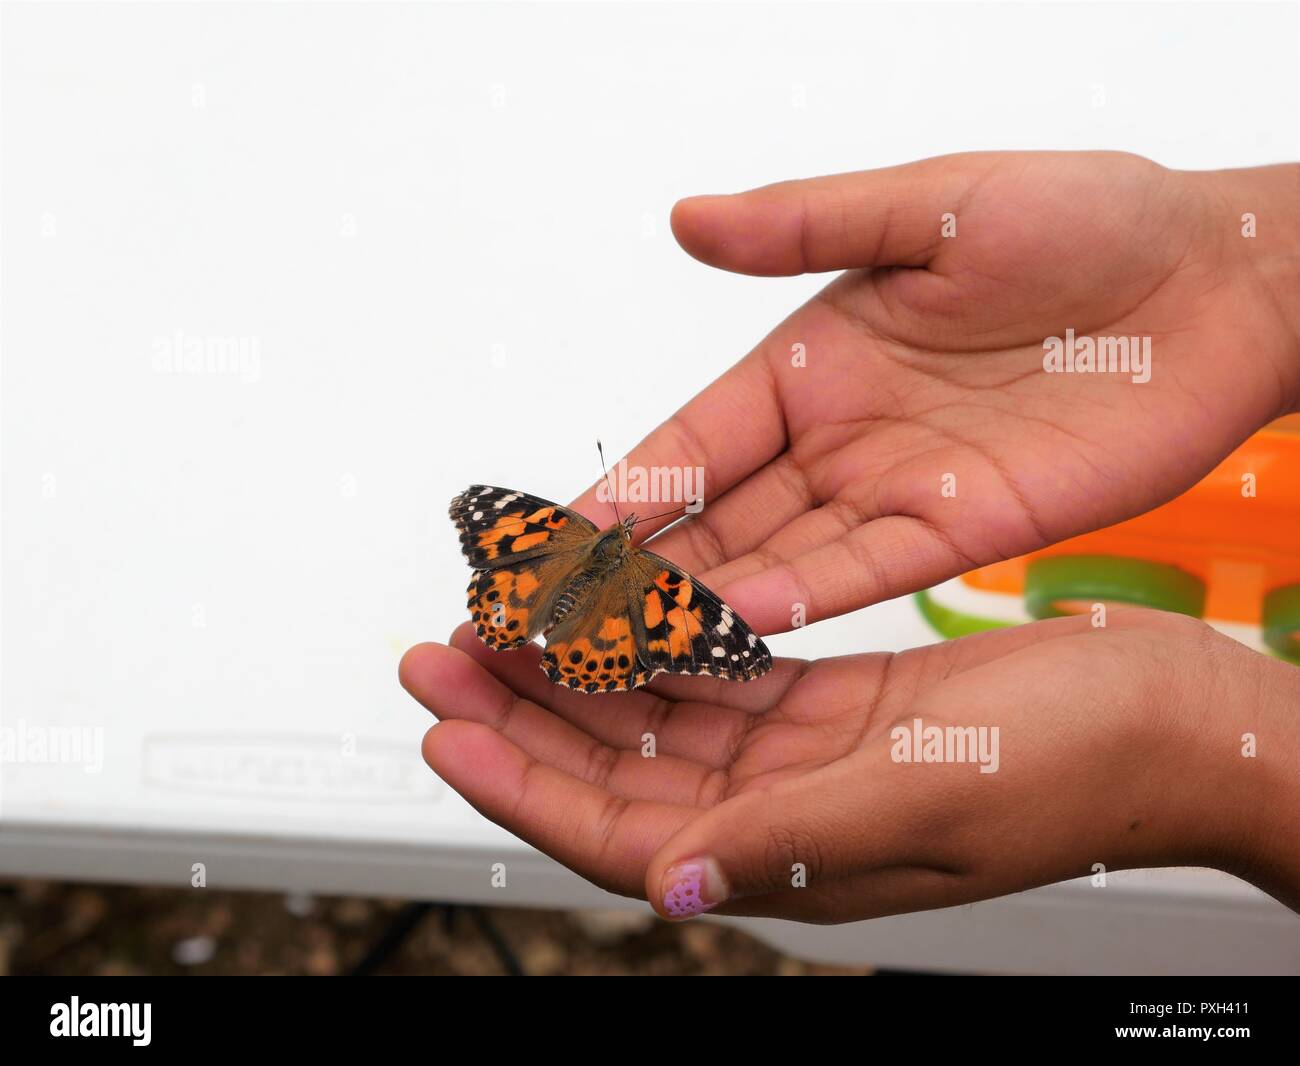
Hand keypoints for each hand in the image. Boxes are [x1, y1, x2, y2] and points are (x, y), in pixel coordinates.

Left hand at [400, 610, 1299, 921]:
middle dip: (522, 711)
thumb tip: (671, 886)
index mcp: (793, 856)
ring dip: (581, 667)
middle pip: (616, 767)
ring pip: (658, 715)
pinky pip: (722, 675)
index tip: (446, 729)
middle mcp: (783, 812)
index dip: (522, 782)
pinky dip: (665, 641)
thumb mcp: (921, 799)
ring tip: (511, 619)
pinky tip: (621, 607)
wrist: (1167, 720)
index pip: (619, 834)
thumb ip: (788, 844)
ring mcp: (806, 758)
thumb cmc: (1074, 765)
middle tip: (446, 653)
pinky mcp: (836, 705)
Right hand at [575, 153, 1299, 632]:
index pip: (691, 435)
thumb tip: (688, 219)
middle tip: (559, 615)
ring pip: (775, 556)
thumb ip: (804, 223)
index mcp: (811, 357)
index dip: (621, 488)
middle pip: (716, 514)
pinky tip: (737, 625)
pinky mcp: (959, 530)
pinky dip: (798, 602)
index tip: (549, 536)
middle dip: (636, 570)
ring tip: (623, 641)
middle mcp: (838, 433)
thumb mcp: (929, 206)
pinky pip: (861, 574)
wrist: (1215, 283)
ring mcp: (893, 487)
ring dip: (700, 601)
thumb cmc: (1084, 221)